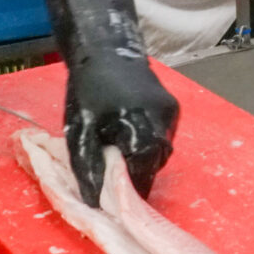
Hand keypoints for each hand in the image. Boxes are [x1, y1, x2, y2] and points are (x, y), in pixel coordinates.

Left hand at [39, 0, 179, 205]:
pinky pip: (163, 137)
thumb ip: (88, 169)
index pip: (143, 176)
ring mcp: (172, 114)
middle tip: (111, 175)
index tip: (113, 200)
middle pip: (155, 165)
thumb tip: (95, 203)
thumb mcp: (80, 132)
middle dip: (135, 174)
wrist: (105, 49)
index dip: (127, 191)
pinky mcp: (173, 108)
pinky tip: (128, 136)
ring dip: (142, 159)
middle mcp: (164, 122)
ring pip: (161, 152)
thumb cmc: (87, 90)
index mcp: (142, 128)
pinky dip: (147, 143)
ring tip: (117, 152)